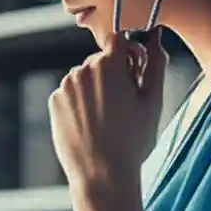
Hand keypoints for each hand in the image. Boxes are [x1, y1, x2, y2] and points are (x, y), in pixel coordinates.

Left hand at [49, 29, 167, 194]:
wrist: (101, 174)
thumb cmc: (133, 139)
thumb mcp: (152, 100)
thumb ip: (155, 62)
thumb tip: (156, 36)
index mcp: (108, 63)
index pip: (120, 39)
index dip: (130, 54)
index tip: (136, 73)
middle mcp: (82, 69)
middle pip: (101, 59)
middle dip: (113, 73)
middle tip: (124, 103)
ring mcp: (65, 86)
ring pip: (85, 76)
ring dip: (96, 88)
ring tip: (107, 117)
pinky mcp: (54, 102)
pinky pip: (71, 93)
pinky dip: (80, 102)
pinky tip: (91, 123)